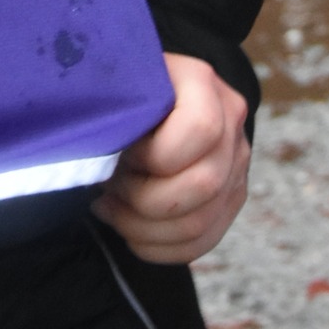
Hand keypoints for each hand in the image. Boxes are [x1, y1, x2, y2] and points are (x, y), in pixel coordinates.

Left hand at [92, 53, 249, 262]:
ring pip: (200, 222)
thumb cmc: (116, 86)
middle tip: (106, 187)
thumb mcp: (113, 81)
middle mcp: (229, 123)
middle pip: (203, 184)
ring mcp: (235, 164)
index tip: (119, 152)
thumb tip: (94, 156)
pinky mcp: (228, 198)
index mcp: (201, 83)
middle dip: (143, 198)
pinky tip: (129, 231)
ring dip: (145, 228)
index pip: (200, 129)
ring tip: (110, 209)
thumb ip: (110, 104)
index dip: (155, 153)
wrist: (138, 91)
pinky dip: (160, 247)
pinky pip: (202, 241)